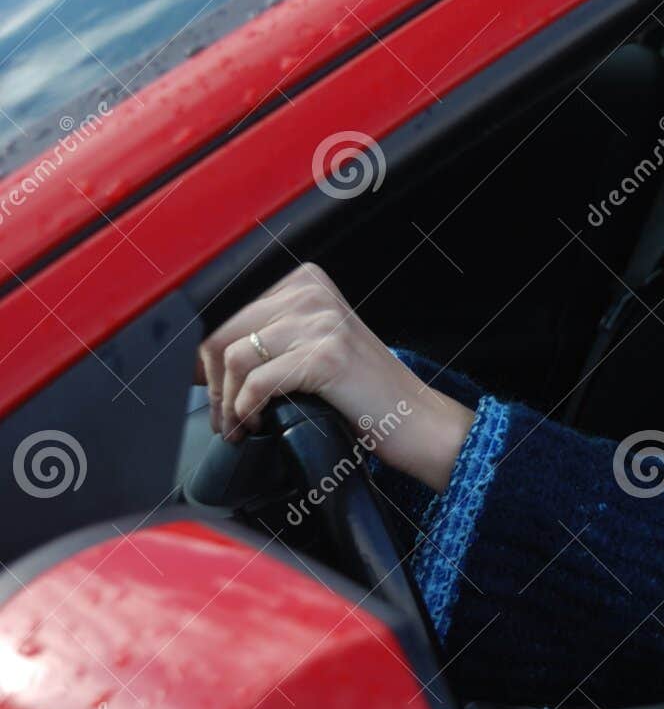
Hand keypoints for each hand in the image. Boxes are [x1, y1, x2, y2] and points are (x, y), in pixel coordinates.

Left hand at [194, 262, 473, 492]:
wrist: (418, 419)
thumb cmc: (365, 392)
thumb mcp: (313, 348)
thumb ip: (268, 341)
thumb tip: (200, 359)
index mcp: (305, 282)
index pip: (226, 311)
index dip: (206, 357)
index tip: (207, 389)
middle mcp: (312, 292)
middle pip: (222, 332)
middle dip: (212, 384)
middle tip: (223, 418)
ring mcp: (321, 322)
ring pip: (233, 357)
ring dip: (227, 402)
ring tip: (238, 425)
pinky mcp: (326, 357)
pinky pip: (257, 382)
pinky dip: (247, 410)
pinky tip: (258, 424)